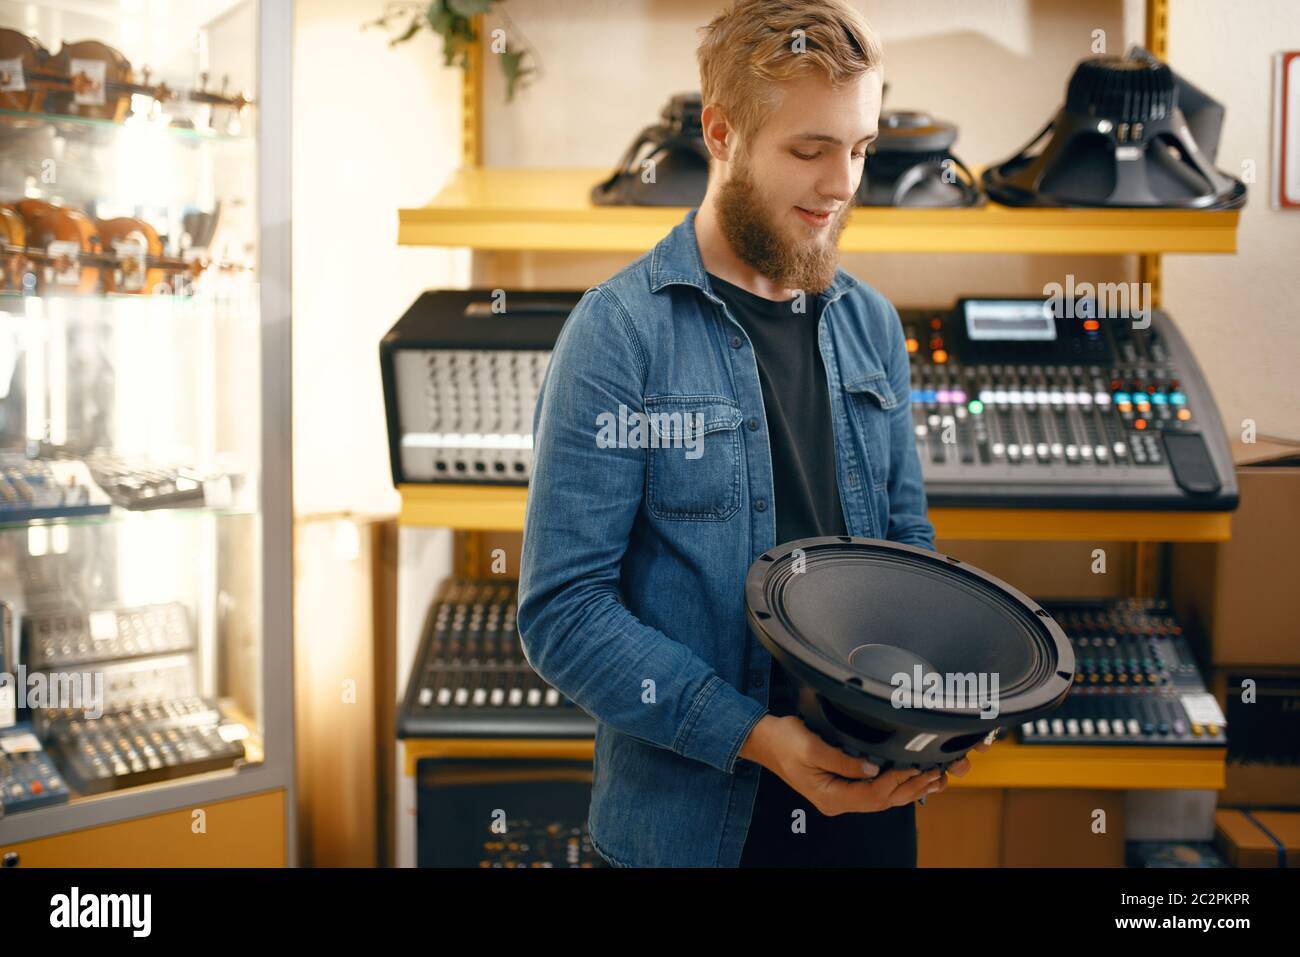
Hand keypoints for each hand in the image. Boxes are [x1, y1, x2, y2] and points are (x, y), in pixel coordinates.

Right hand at [738, 715, 944, 814]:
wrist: (765, 740)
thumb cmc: (784, 741)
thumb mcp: (812, 747)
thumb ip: (844, 760)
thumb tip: (875, 767)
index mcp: (829, 796)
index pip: (871, 795)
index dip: (895, 781)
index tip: (915, 767)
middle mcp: (837, 801)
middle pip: (882, 802)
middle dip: (910, 788)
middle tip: (935, 774)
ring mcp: (840, 796)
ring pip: (881, 799)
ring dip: (907, 789)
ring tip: (933, 779)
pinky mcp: (842, 786)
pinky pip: (874, 791)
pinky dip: (895, 785)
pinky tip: (910, 778)